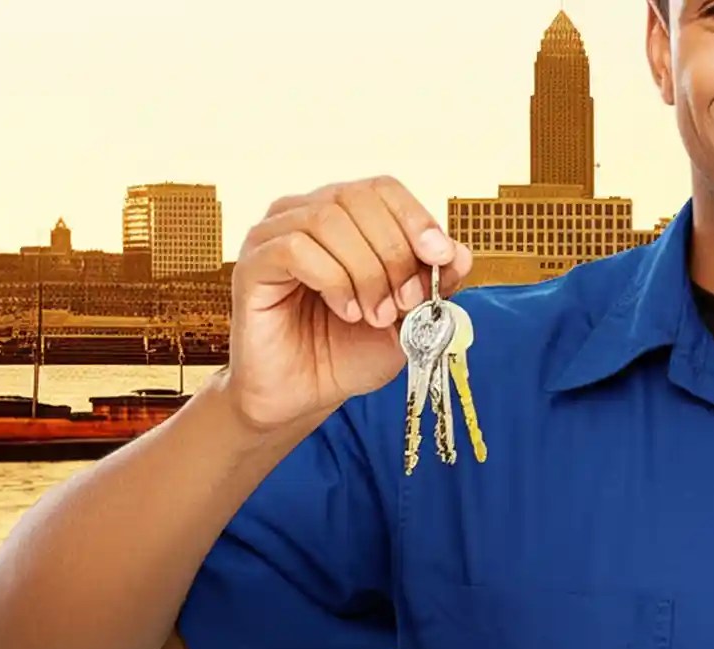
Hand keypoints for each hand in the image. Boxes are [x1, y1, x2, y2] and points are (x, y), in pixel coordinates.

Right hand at [224, 175, 474, 430]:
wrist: (306, 394)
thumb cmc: (351, 349)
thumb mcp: (409, 316)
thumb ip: (434, 282)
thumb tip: (460, 253)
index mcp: (345, 217)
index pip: (382, 189)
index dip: (416, 218)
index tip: (440, 258)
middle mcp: (306, 214)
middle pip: (358, 199)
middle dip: (395, 252)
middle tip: (405, 301)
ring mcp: (274, 235)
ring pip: (329, 220)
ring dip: (367, 271)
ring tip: (375, 314)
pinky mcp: (253, 265)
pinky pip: (296, 249)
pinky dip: (333, 280)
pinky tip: (346, 311)